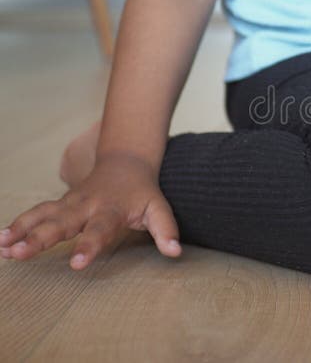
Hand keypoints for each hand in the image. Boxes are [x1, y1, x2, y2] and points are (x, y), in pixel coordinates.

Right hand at [0, 153, 180, 269]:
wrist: (126, 163)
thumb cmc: (142, 192)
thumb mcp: (159, 208)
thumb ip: (166, 230)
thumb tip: (175, 252)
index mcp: (111, 211)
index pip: (100, 230)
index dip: (89, 246)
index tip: (76, 264)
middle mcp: (86, 206)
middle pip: (62, 223)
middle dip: (41, 239)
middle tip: (21, 253)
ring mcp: (70, 203)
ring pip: (43, 215)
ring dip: (22, 230)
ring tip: (3, 247)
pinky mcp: (60, 203)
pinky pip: (36, 212)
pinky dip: (18, 223)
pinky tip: (0, 240)